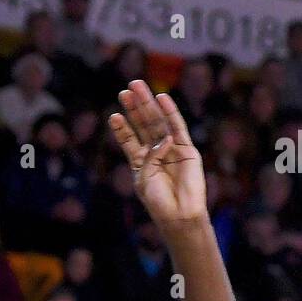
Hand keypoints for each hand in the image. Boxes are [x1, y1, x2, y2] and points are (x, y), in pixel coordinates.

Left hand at [108, 81, 206, 227]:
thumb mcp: (144, 176)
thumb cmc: (158, 201)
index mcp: (141, 161)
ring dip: (148, 104)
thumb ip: (149, 155)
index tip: (114, 115)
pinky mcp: (187, 149)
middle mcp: (156, 151)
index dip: (122, 127)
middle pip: (144, 124)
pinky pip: (178, 126)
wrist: (178, 214)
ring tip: (138, 86)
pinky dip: (170, 111)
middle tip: (127, 89)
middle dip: (135, 107)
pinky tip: (161, 98)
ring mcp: (172, 148)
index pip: (130, 139)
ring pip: (158, 121)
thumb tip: (165, 137)